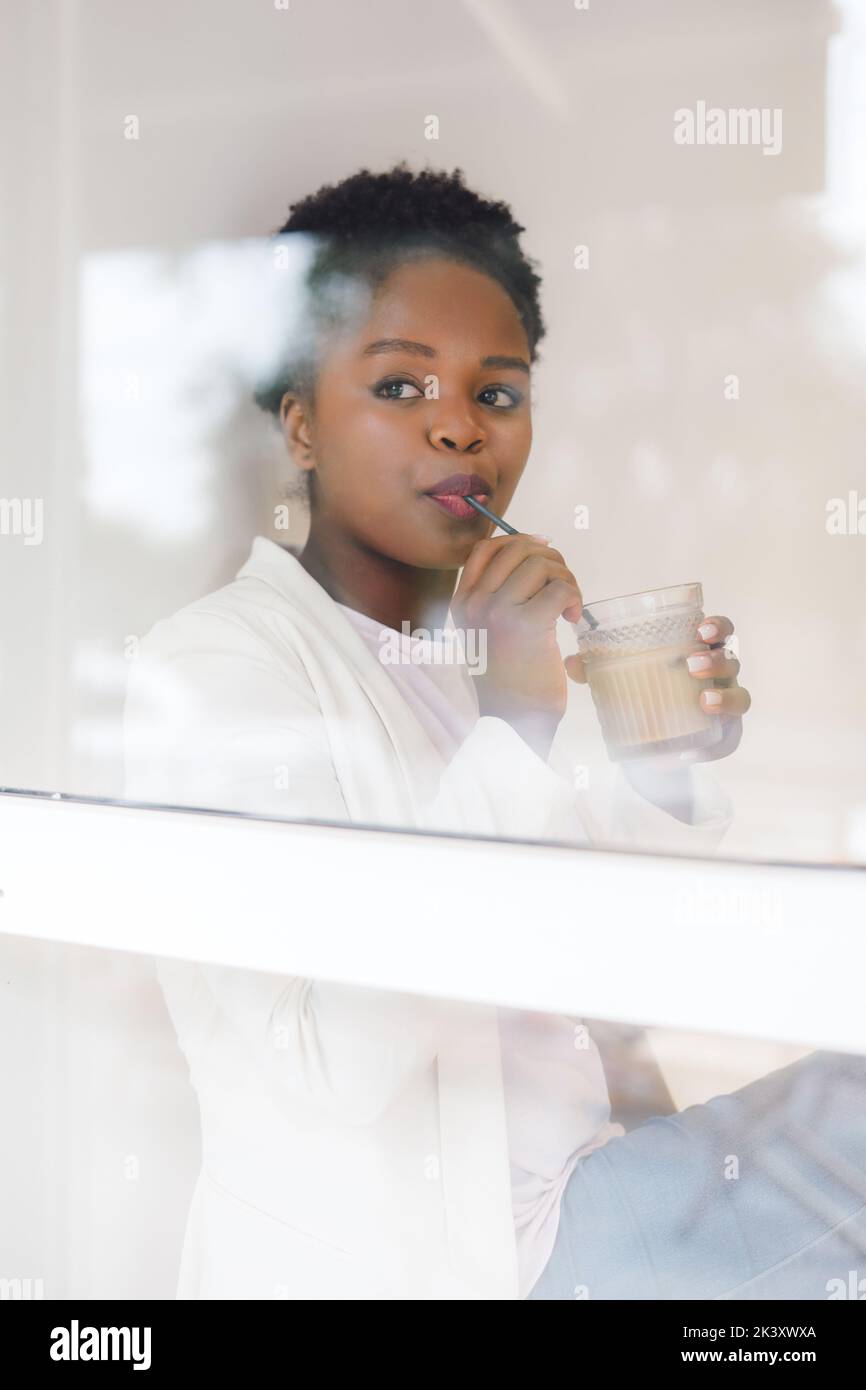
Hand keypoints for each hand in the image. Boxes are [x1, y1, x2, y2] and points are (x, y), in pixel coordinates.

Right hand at [451, 534, 582, 759]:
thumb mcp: (490, 632)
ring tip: (568, 606)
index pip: (485, 549)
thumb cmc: (511, 679)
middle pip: (518, 550)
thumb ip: (499, 597)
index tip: (545, 551)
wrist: (514, 720)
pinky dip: (574, 596)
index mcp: (462, 603)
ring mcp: (497, 611)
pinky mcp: (526, 624)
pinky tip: (571, 618)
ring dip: (566, 578)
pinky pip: (560, 587)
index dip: (519, 541)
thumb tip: (535, 552)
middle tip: (563, 587)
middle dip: (550, 560)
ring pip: (541, 564)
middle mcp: (474, 603)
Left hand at [565, 613, 751, 768]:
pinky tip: (693, 744)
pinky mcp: (725, 734)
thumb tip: (573, 662)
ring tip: (702, 700)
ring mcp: (725, 702)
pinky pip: (728, 734)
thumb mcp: (620, 683)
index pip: (717, 631)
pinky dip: (712, 739)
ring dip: (723, 694)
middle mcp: (718, 674)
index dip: (716, 626)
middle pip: (731, 657)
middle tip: (692, 665)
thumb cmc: (642, 699)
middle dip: (717, 658)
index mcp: (697, 652)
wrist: (652, 746)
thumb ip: (596, 671)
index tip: (700, 629)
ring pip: (739, 693)